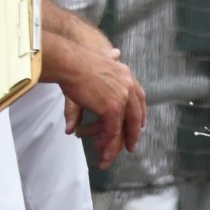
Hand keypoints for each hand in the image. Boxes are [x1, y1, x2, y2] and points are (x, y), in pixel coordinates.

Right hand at [58, 46, 146, 167]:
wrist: (69, 61)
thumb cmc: (76, 60)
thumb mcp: (98, 63)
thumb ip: (108, 61)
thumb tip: (117, 52)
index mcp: (126, 74)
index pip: (139, 98)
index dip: (139, 114)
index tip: (140, 126)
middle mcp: (128, 86)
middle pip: (135, 116)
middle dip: (132, 134)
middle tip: (130, 147)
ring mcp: (122, 98)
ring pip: (123, 128)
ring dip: (114, 145)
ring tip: (107, 157)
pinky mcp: (113, 108)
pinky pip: (112, 131)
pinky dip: (106, 142)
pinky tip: (99, 148)